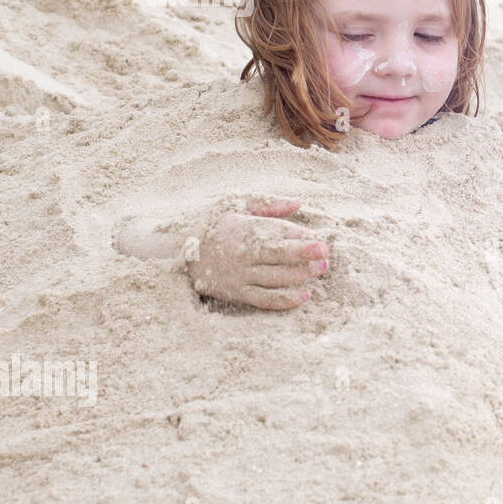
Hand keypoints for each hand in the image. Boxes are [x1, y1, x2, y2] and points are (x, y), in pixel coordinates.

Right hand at [186, 197, 328, 309]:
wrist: (176, 251)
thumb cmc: (211, 223)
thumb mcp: (236, 205)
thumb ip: (269, 204)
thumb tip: (299, 203)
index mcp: (244, 229)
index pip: (278, 232)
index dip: (300, 236)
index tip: (319, 237)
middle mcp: (243, 253)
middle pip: (279, 255)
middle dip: (304, 254)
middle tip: (326, 253)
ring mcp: (240, 275)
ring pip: (275, 278)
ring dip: (301, 275)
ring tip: (320, 269)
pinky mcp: (236, 292)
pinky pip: (264, 299)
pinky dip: (285, 300)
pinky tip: (304, 296)